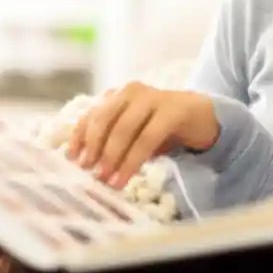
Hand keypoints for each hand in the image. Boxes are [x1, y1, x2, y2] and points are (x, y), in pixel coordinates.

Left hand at [67, 81, 219, 188]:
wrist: (201, 116)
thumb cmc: (161, 127)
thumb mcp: (132, 133)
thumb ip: (111, 141)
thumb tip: (86, 164)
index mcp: (117, 95)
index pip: (91, 114)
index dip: (79, 137)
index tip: (71, 160)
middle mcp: (130, 91)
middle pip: (104, 120)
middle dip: (94, 148)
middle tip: (89, 173)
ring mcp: (152, 97)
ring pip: (123, 129)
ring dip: (112, 157)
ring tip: (106, 180)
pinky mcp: (171, 110)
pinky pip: (146, 138)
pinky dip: (132, 160)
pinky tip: (125, 177)